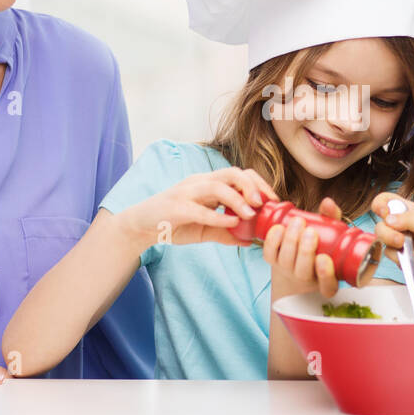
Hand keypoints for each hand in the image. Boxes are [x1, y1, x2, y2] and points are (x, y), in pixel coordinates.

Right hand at [117, 167, 277, 249]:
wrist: (140, 226)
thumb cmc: (174, 223)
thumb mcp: (204, 230)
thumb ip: (226, 233)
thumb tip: (251, 242)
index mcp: (208, 184)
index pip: (239, 174)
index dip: (259, 184)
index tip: (273, 201)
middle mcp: (199, 182)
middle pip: (232, 172)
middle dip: (252, 186)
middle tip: (264, 204)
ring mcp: (187, 193)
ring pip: (217, 186)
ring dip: (238, 199)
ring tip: (250, 214)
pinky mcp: (176, 207)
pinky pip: (200, 209)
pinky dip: (217, 216)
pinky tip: (231, 224)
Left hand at [264, 197, 340, 300]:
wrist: (297, 262)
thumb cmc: (320, 244)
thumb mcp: (331, 234)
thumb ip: (331, 219)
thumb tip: (327, 202)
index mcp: (327, 282)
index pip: (327, 285)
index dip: (325, 274)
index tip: (323, 259)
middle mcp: (306, 281)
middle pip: (304, 271)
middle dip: (305, 251)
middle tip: (310, 232)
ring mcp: (287, 272)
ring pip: (286, 262)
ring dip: (290, 241)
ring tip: (298, 222)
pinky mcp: (273, 262)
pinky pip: (269, 255)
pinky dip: (272, 241)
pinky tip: (278, 228)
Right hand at [370, 191, 413, 282]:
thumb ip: (408, 220)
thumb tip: (388, 219)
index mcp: (406, 211)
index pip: (384, 202)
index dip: (380, 205)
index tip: (384, 212)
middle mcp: (400, 226)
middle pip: (379, 227)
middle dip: (387, 234)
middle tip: (401, 240)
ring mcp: (400, 244)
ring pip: (385, 247)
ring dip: (402, 251)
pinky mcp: (403, 260)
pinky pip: (398, 262)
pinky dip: (413, 261)